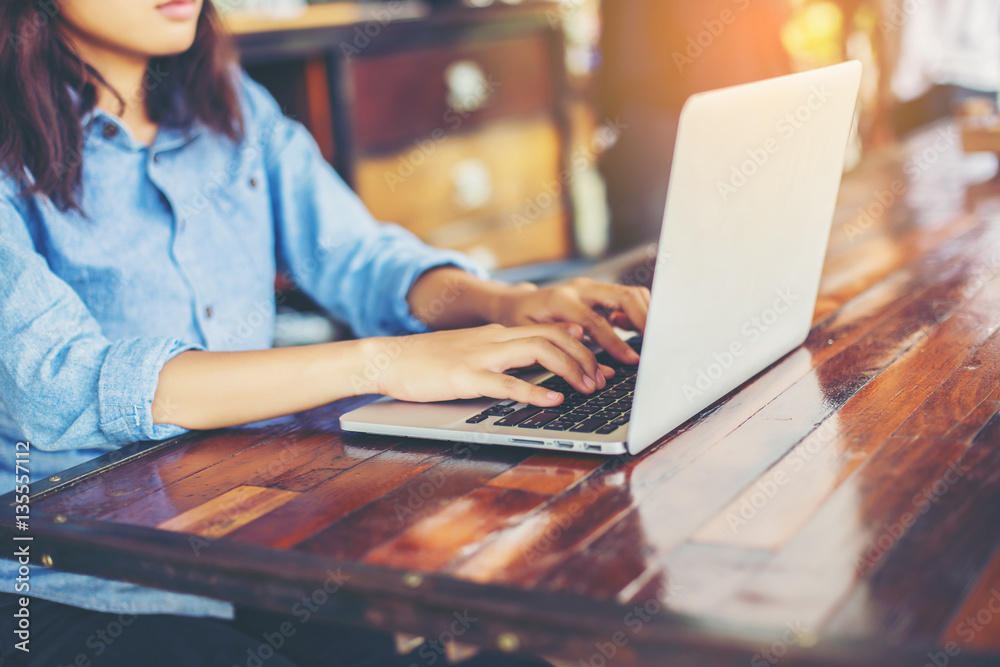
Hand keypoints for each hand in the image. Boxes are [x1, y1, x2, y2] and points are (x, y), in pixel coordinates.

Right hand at [368, 324, 614, 406]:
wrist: (387, 358)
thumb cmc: (427, 362)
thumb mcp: (471, 352)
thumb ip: (501, 355)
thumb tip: (534, 361)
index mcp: (497, 334)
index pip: (550, 328)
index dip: (582, 345)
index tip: (603, 364)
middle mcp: (494, 339)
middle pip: (553, 335)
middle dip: (586, 357)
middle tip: (603, 380)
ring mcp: (480, 356)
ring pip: (539, 350)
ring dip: (570, 369)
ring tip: (588, 388)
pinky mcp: (465, 377)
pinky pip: (506, 383)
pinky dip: (535, 392)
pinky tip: (553, 401)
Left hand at [492, 277, 649, 363]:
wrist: (516, 303)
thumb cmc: (521, 323)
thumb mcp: (532, 336)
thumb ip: (562, 345)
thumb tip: (594, 363)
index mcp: (560, 300)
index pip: (596, 321)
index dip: (616, 343)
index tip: (632, 361)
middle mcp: (579, 288)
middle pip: (622, 296)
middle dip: (643, 320)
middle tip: (656, 345)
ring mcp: (591, 287)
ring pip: (630, 293)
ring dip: (645, 314)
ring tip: (651, 339)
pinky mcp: (599, 291)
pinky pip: (628, 297)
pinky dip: (638, 312)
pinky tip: (632, 331)